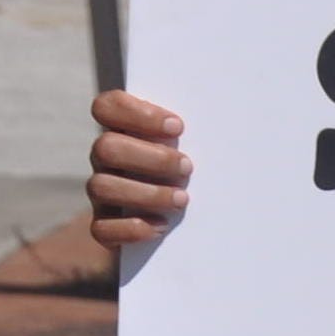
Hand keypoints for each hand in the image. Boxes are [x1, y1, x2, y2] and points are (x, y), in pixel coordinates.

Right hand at [88, 89, 189, 246]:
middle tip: (187, 167)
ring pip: (102, 186)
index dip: (137, 113)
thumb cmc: (194, 171)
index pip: (107, 106)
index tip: (178, 127)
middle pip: (106, 147)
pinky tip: (161, 226)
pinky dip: (132, 228)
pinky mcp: (104, 226)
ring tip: (182, 199)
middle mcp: (107, 159)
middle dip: (151, 158)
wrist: (179, 225)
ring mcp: (102, 192)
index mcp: (124, 131)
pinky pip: (101, 228)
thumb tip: (233, 115)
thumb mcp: (196, 146)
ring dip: (147, 193)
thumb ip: (199, 131)